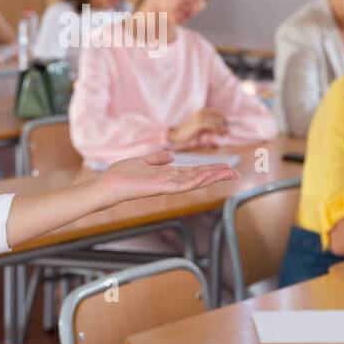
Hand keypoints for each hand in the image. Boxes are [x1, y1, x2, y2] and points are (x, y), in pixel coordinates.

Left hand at [94, 150, 238, 205]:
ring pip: (195, 181)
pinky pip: (182, 185)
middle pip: (199, 177)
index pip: (193, 172)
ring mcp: (167, 186)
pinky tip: (208, 176)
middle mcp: (170, 181)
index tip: (225, 167)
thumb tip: (171, 155)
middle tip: (235, 172)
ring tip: (228, 173)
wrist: (108, 185)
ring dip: (212, 177)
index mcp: (167, 175)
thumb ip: (158, 159)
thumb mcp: (143, 161)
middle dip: (217, 175)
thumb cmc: (121, 175)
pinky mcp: (161, 188)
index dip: (209, 169)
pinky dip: (196, 180)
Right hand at [169, 108, 228, 145]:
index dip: (223, 118)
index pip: (218, 112)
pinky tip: (219, 135)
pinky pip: (213, 126)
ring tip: (223, 134)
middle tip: (226, 131)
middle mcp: (202, 112)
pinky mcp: (200, 123)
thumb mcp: (201, 128)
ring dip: (222, 128)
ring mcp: (201, 117)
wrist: (177, 134)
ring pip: (217, 121)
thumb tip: (225, 129)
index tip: (225, 126)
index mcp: (202, 111)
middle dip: (224, 123)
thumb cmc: (189, 132)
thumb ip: (211, 127)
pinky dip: (218, 130)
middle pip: (219, 116)